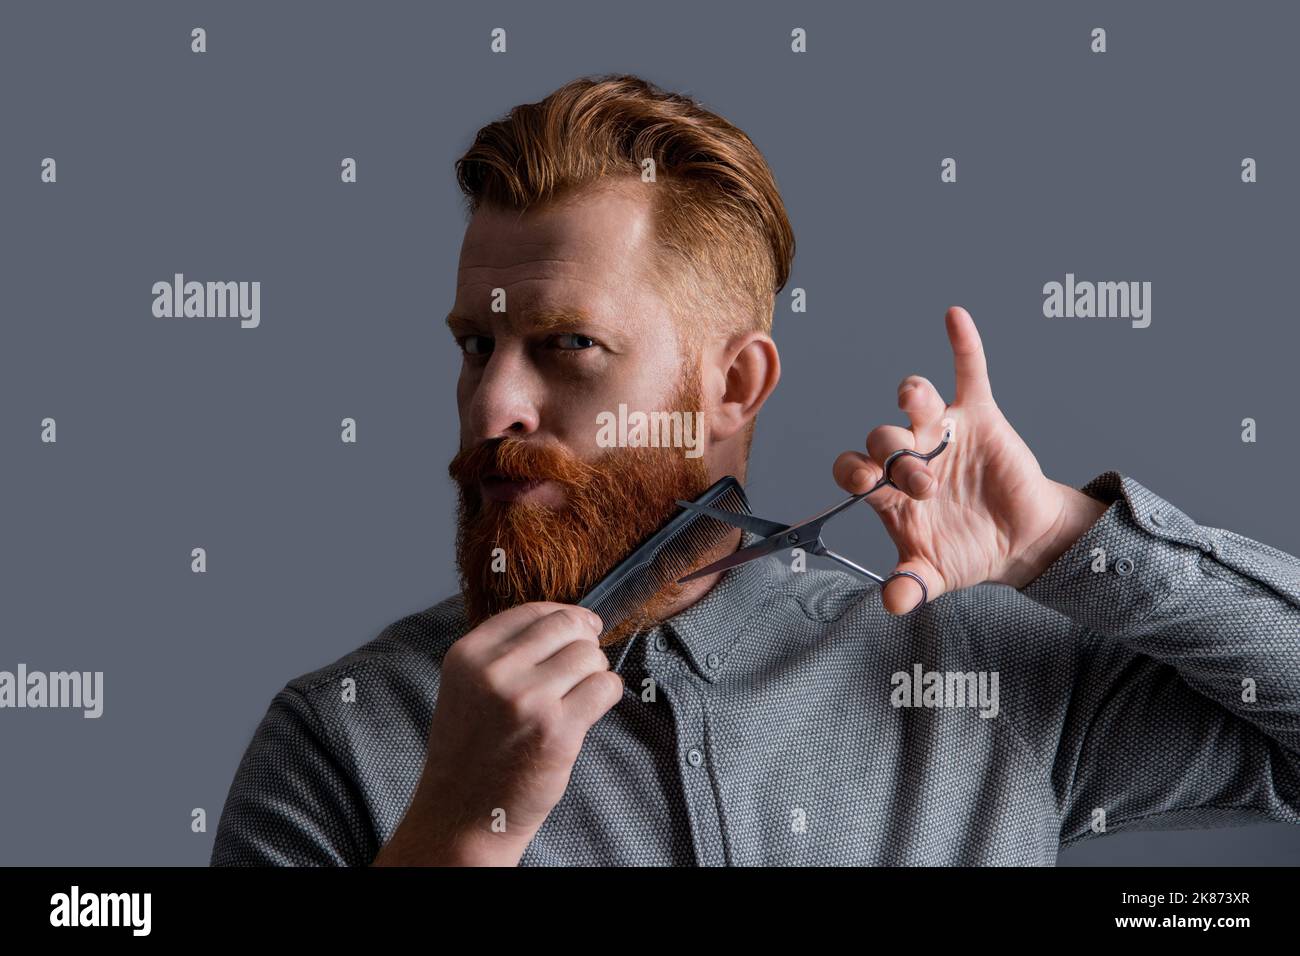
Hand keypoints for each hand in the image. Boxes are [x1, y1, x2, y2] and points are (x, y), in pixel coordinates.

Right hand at [372, 602, 621, 865]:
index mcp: (468, 655)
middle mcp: (495, 673)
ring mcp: (527, 700)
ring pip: (590, 656)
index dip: (566, 616)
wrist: (463, 813)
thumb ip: (505, 652)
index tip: (581, 627)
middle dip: (585, 641)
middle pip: (567, 627)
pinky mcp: (557, 730)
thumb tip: (569, 620)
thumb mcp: (467, 686)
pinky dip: (608, 693)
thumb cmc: (472, 749)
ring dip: (595, 671)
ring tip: (579, 694)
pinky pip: (605, 687)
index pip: (533, 612)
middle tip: (584, 662)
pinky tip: (591, 708)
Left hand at [832, 306, 1098, 613]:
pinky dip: (963, 345)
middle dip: (895, 454)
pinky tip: (953, 317)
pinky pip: (969, 373)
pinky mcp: (979, 416)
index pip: (853, 468)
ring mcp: (941, 432)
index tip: (866, 482)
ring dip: (913, 399)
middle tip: (921, 483)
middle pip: (883, 436)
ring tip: (918, 406)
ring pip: (916, 400)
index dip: (852, 469)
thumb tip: (891, 604)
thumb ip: (912, 587)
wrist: (1020, 542)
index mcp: (887, 489)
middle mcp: (907, 453)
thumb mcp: (937, 575)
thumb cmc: (967, 552)